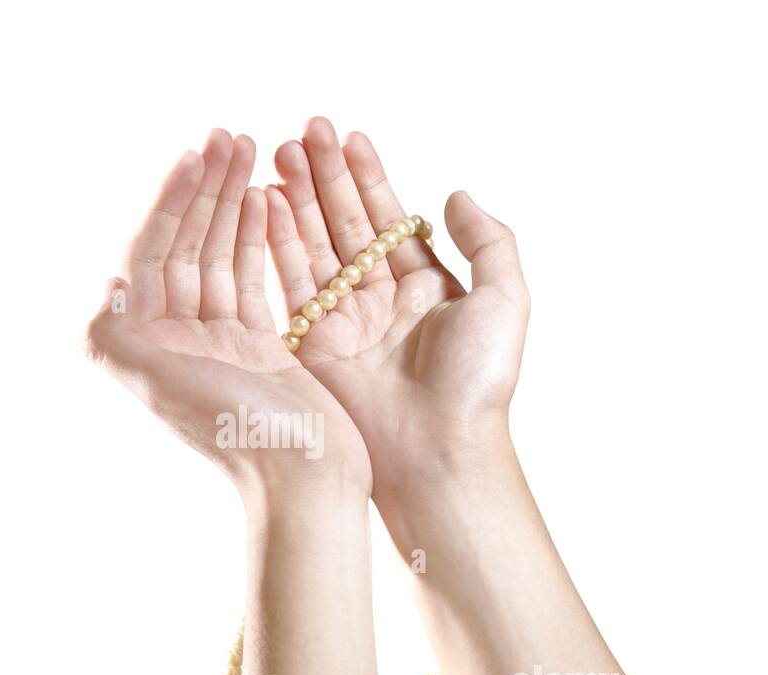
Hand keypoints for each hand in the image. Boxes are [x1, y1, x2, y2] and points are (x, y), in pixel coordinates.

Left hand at [85, 130, 371, 501]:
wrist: (305, 484)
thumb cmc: (238, 433)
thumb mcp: (157, 380)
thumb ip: (113, 334)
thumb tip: (108, 285)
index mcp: (145, 344)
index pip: (152, 252)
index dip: (172, 200)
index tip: (198, 154)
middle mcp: (176, 339)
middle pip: (187, 246)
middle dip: (206, 191)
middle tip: (232, 137)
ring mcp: (220, 342)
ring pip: (221, 257)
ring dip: (233, 204)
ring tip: (252, 152)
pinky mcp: (261, 349)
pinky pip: (252, 280)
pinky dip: (258, 239)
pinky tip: (268, 202)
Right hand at [265, 118, 529, 509]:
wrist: (439, 450)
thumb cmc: (478, 381)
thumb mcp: (504, 299)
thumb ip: (489, 239)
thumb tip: (455, 194)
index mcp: (425, 287)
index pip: (388, 218)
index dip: (368, 176)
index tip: (348, 136)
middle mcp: (380, 299)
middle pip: (344, 224)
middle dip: (323, 177)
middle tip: (303, 130)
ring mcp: (343, 321)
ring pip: (313, 245)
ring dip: (295, 198)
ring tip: (277, 151)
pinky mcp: (311, 345)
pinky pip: (289, 283)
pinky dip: (275, 241)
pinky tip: (263, 201)